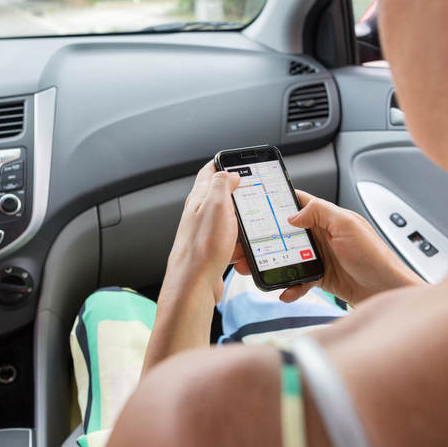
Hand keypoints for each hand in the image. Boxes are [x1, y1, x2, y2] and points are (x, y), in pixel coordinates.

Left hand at [165, 161, 242, 302]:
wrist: (193, 286)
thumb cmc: (202, 248)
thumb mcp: (215, 205)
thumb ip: (221, 184)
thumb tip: (229, 173)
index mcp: (198, 199)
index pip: (209, 172)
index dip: (223, 163)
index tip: (238, 160)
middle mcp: (199, 214)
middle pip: (220, 196)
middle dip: (239, 193)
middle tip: (254, 191)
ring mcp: (205, 233)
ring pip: (229, 220)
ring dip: (243, 221)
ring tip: (254, 224)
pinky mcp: (212, 251)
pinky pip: (231, 241)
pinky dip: (241, 242)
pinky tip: (246, 247)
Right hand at [234, 191, 422, 304]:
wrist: (387, 290)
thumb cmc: (375, 257)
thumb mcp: (348, 226)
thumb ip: (320, 213)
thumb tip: (293, 214)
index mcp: (327, 217)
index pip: (297, 203)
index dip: (276, 202)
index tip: (253, 205)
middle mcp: (321, 235)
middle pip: (284, 233)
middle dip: (262, 240)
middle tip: (243, 246)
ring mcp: (320, 256)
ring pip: (286, 257)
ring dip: (269, 264)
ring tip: (254, 270)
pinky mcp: (321, 277)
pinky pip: (298, 279)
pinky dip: (289, 286)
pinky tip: (284, 292)